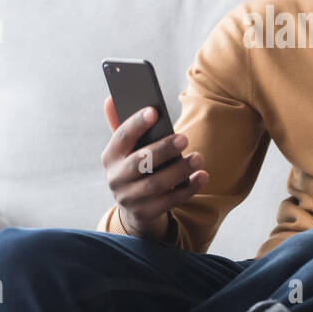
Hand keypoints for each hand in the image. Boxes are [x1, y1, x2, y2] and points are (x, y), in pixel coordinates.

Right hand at [102, 96, 208, 241]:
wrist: (136, 208)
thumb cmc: (137, 167)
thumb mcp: (127, 150)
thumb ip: (121, 125)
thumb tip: (111, 98)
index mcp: (111, 156)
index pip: (121, 137)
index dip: (136, 124)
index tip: (154, 111)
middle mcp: (115, 178)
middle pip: (139, 163)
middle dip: (162, 150)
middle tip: (184, 138)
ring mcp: (129, 199)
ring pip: (156, 184)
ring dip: (179, 170)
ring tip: (198, 158)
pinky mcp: (145, 213)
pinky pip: (169, 202)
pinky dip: (187, 189)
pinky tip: (202, 176)